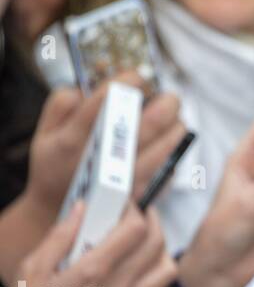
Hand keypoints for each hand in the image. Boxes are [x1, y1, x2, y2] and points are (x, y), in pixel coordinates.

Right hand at [0, 203, 174, 286]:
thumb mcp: (31, 269)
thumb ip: (59, 236)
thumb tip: (81, 208)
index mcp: (94, 270)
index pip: (137, 229)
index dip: (138, 210)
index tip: (129, 204)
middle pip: (158, 245)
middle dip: (154, 224)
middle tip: (141, 218)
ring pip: (164, 273)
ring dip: (158, 254)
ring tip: (141, 247)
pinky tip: (114, 286)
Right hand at [10, 75, 183, 242]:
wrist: (57, 211)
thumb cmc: (55, 163)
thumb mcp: (44, 132)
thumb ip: (60, 104)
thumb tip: (85, 87)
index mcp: (72, 139)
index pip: (103, 103)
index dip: (127, 83)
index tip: (139, 76)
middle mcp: (99, 160)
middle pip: (145, 126)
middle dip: (166, 104)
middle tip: (170, 97)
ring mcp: (121, 180)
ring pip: (164, 148)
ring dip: (176, 128)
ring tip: (175, 119)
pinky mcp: (137, 195)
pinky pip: (167, 169)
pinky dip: (174, 152)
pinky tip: (170, 143)